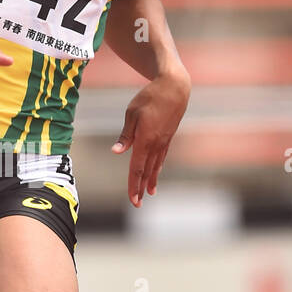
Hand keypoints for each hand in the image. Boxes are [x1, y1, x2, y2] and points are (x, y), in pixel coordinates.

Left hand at [111, 69, 190, 206]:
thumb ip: (126, 135)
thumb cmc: (150, 97)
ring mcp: (164, 141)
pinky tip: (155, 173)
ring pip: (156, 166)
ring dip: (150, 180)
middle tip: (137, 204)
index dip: (133, 185)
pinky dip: (157, 168)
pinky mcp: (168, 136)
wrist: (174, 87)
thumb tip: (116, 152)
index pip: (137, 168)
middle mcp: (156, 144)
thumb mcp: (132, 114)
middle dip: (141, 188)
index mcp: (145, 140)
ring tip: (148, 193)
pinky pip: (161, 157)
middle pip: (147, 171)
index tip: (132, 199)